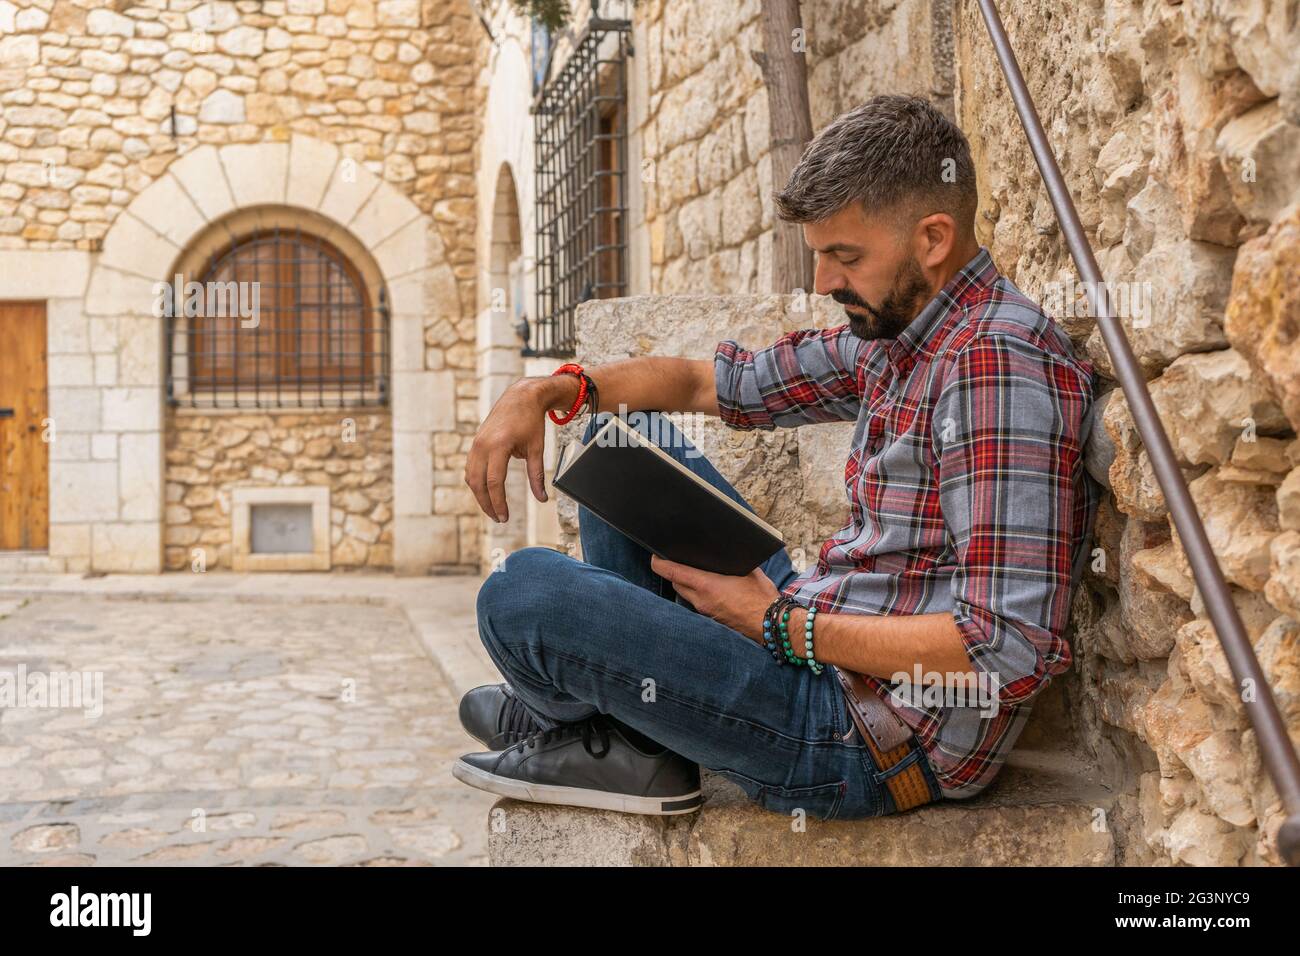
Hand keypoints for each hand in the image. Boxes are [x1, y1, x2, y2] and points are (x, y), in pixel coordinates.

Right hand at [464, 378, 563, 522]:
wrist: (521, 397)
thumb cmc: (531, 422)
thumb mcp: (537, 449)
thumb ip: (537, 476)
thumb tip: (542, 499)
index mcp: (498, 445)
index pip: (494, 483)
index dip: (498, 503)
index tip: (504, 517)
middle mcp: (483, 445)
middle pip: (478, 483)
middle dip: (487, 504)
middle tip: (499, 518)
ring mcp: (476, 444)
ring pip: (471, 477)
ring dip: (480, 495)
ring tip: (493, 508)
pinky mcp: (475, 443)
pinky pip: (471, 468)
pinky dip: (476, 483)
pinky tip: (486, 492)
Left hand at [650, 554, 780, 642]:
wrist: (772, 624)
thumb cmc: (762, 597)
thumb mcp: (749, 570)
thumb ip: (733, 559)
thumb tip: (724, 550)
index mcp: (708, 585)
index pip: (674, 572)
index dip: (660, 563)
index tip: (655, 556)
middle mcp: (702, 600)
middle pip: (676, 583)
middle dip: (672, 571)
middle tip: (675, 559)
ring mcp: (705, 611)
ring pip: (684, 593)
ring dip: (684, 583)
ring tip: (692, 571)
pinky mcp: (711, 619)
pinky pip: (695, 603)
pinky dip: (695, 593)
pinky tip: (707, 587)